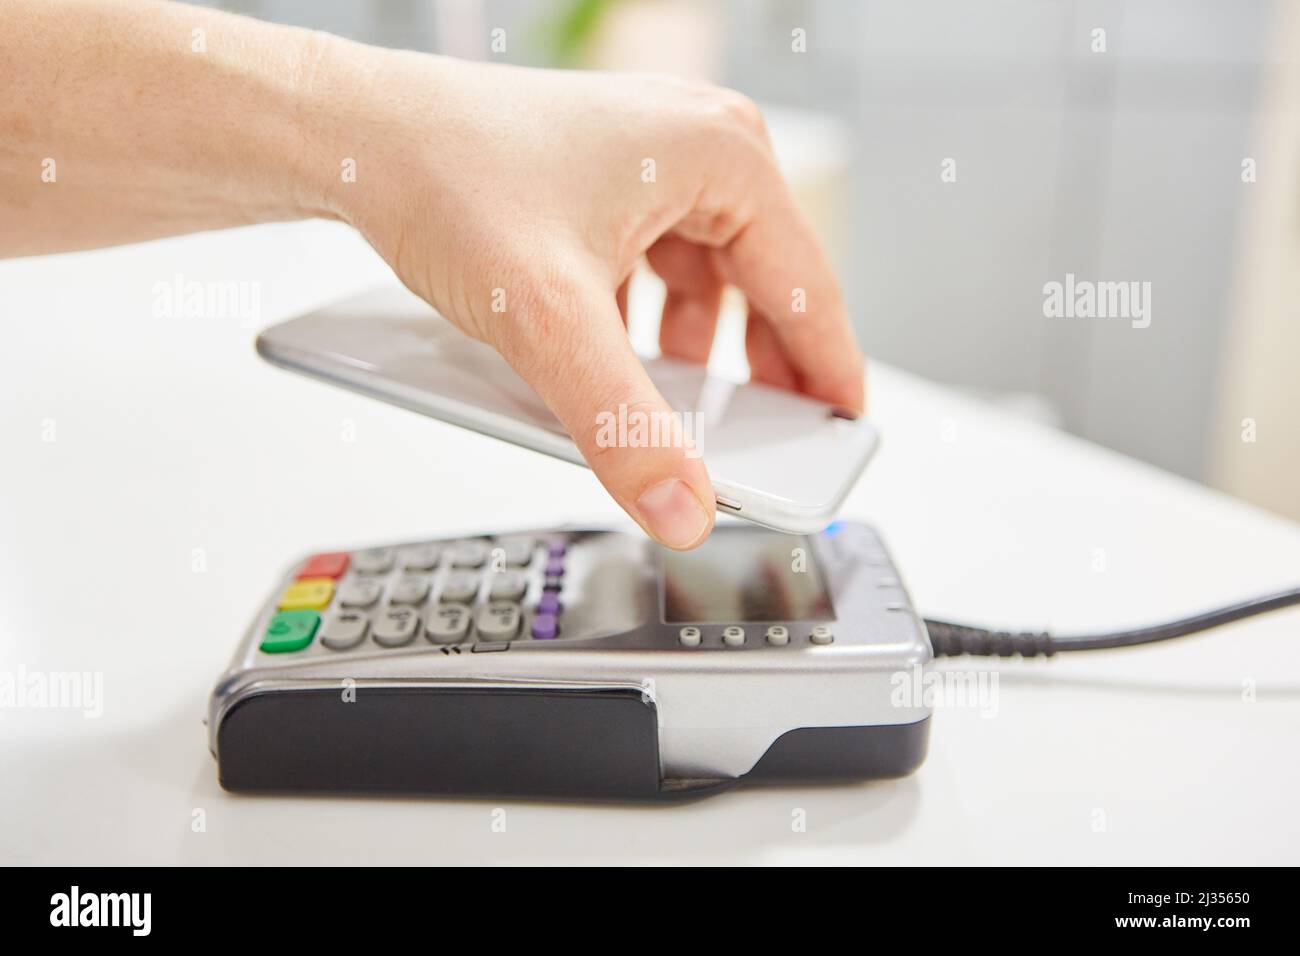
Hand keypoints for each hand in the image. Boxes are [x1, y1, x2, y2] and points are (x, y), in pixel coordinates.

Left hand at [305, 46, 864, 547]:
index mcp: (724, 156)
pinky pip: (662, 266)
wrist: (358, 136)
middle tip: (763, 446)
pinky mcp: (614, 178)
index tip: (842, 442)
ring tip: (681, 409)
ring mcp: (657, 158)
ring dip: (702, 351)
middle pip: (769, 287)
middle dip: (762, 371)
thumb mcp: (550, 322)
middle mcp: (702, 145)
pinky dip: (651, 321)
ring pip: (713, 281)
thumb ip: (626, 429)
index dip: (830, 378)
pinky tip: (616, 359)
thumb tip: (684, 508)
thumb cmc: (447, 177)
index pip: (812, 290)